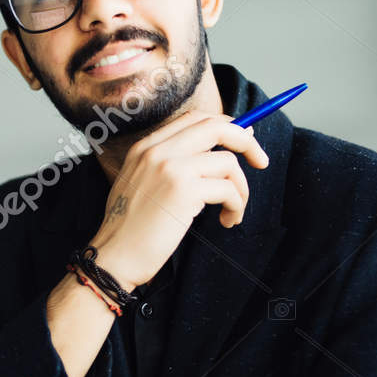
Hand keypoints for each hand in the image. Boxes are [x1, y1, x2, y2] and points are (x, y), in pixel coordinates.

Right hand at [90, 112, 268, 286]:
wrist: (114, 258)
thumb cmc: (131, 230)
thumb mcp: (141, 185)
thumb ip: (169, 165)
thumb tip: (217, 155)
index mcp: (145, 147)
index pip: (194, 119)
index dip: (225, 125)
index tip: (244, 140)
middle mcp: (157, 151)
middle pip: (216, 126)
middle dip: (247, 141)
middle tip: (262, 161)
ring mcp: (171, 167)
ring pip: (228, 161)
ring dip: (241, 189)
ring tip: (234, 211)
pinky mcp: (184, 190)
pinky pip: (228, 188)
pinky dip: (236, 206)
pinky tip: (227, 221)